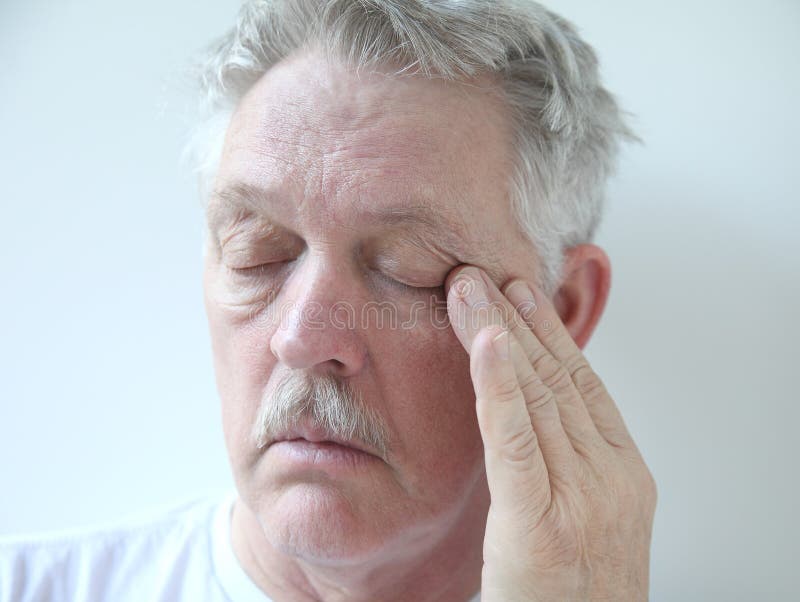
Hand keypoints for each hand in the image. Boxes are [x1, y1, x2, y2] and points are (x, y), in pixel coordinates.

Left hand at [445, 266, 656, 601]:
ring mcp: (583, 501)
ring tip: (467, 289)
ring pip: (535, 397)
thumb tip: (530, 417)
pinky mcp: (541, 525)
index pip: (583, 385)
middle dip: (515, 321)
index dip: (551, 334)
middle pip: (557, 379)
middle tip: (480, 273)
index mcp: (625, 475)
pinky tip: (485, 341)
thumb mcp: (586, 521)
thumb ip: (567, 468)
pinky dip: (499, 386)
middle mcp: (612, 479)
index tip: (521, 294)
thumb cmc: (577, 599)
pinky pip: (515, 441)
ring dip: (496, 334)